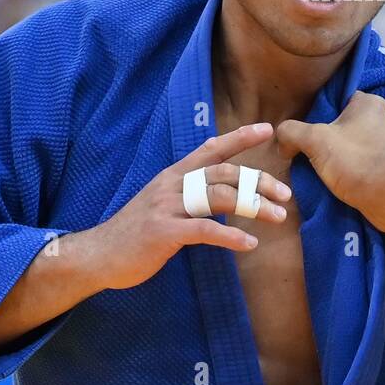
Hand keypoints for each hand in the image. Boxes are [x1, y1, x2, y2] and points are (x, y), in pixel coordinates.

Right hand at [86, 123, 291, 290]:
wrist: (99, 255)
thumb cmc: (136, 231)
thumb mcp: (162, 200)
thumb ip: (189, 187)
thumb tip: (217, 173)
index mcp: (174, 175)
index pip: (211, 148)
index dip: (239, 137)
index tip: (267, 129)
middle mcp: (172, 184)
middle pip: (223, 173)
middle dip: (258, 181)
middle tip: (286, 194)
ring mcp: (167, 207)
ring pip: (219, 197)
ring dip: (253, 206)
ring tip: (277, 217)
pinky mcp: (164, 232)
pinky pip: (204, 230)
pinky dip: (231, 236)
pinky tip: (250, 243)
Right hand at [278, 92, 384, 231]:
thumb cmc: (353, 159)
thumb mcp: (313, 139)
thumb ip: (292, 132)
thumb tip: (282, 141)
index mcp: (370, 103)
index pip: (338, 100)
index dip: (319, 114)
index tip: (307, 131)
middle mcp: (384, 120)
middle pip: (345, 125)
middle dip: (328, 139)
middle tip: (310, 153)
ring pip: (354, 146)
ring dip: (340, 158)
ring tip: (322, 171)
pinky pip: (364, 165)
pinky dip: (352, 172)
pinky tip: (338, 182)